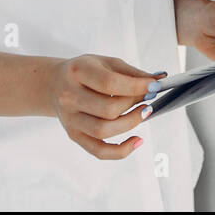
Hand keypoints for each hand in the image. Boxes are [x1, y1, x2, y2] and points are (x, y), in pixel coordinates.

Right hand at [45, 55, 163, 159]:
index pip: (109, 83)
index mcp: (78, 72)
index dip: (136, 86)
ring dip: (131, 123)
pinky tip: (137, 141)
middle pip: (108, 109)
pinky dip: (121, 151)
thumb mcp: (106, 62)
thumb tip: (159, 79)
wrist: (55, 83)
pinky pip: (99, 151)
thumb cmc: (86, 71)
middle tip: (148, 98)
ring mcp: (70, 119)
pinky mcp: (74, 135)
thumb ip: (132, 72)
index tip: (155, 86)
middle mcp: (70, 97)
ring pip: (104, 131)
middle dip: (134, 105)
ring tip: (144, 112)